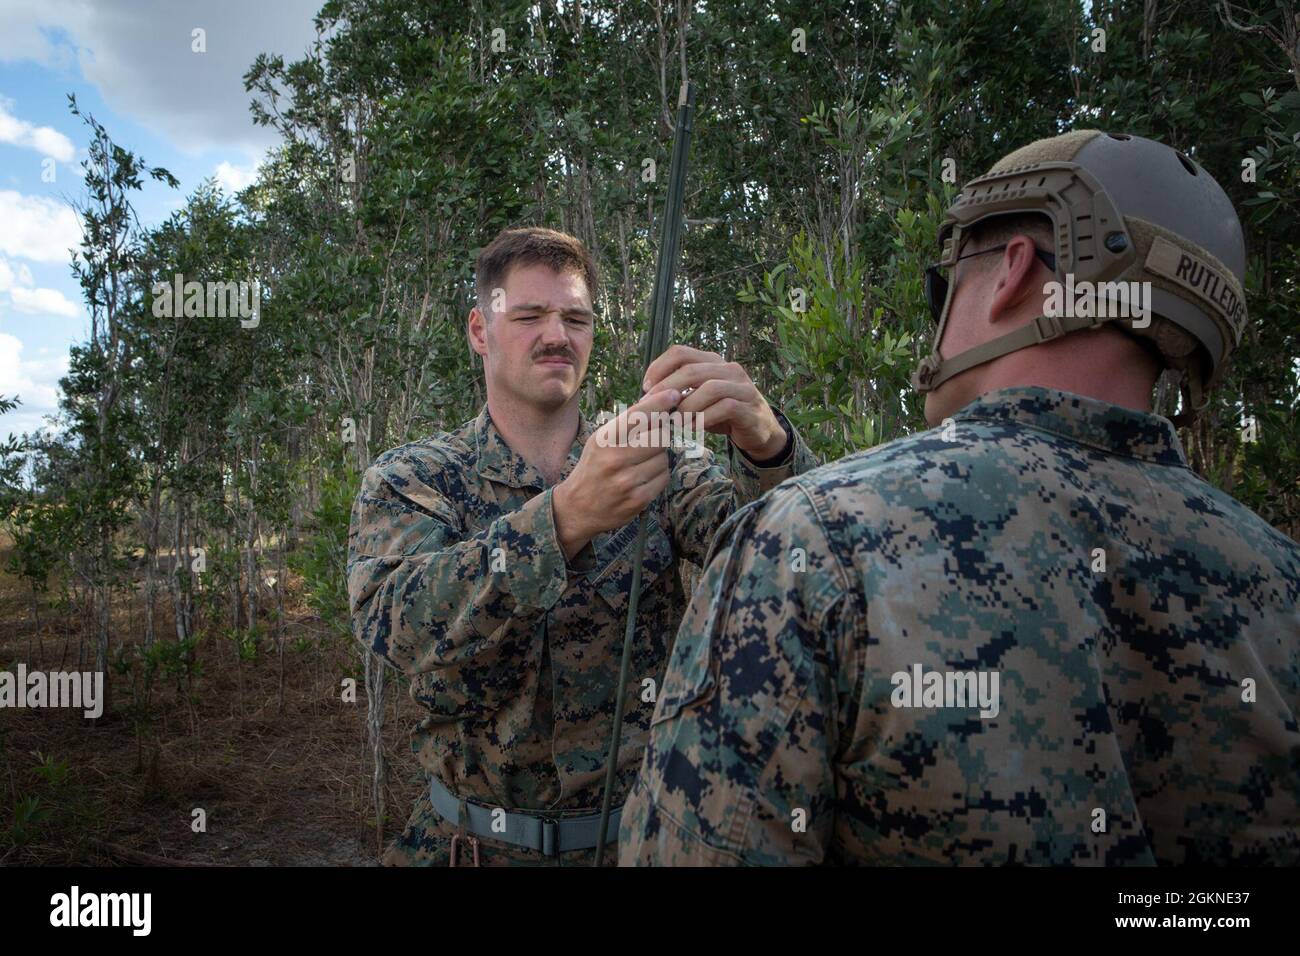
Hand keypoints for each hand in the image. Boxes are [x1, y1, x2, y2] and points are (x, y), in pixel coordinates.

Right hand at [552, 388, 679, 559]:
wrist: (576, 508)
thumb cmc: (593, 468)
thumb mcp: (600, 441)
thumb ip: (626, 423)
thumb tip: (657, 399)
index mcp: (604, 440)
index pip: (637, 415)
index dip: (659, 402)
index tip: (674, 394)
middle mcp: (615, 459)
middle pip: (659, 436)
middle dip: (661, 435)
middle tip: (653, 439)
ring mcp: (627, 481)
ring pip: (664, 458)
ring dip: (659, 457)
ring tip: (642, 463)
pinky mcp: (638, 499)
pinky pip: (664, 477)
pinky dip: (659, 475)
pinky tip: (644, 477)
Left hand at [642, 344, 786, 460]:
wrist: (758, 430)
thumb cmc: (721, 414)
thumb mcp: (697, 400)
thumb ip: (679, 394)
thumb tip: (648, 397)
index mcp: (712, 362)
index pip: (680, 352)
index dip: (659, 367)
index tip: (646, 388)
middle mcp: (728, 369)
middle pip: (692, 370)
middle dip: (668, 388)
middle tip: (653, 407)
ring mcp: (742, 387)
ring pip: (710, 388)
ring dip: (687, 406)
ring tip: (675, 422)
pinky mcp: (749, 407)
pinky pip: (725, 407)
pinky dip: (705, 418)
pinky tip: (693, 428)